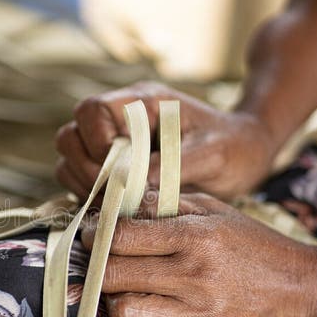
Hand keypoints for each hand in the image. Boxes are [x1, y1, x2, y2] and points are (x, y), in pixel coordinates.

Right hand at [55, 82, 275, 200]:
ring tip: (116, 207)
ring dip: (85, 186)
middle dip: (85, 169)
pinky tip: (118, 212)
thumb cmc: (233, 148)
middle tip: (114, 195)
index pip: (92, 110)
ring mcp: (114, 147)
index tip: (121, 170)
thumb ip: (172, 166)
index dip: (96, 141)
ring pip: (70, 161)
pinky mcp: (114, 172)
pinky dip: (91, 198)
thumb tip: (131, 185)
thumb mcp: (212, 154)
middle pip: (71, 136)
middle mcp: (121, 122)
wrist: (246, 157)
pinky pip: (82, 182)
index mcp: (141, 104)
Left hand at [81, 194, 316, 316]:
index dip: (96, 235)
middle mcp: (194, 276)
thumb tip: (117, 205)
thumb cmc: (257, 246)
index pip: (120, 236)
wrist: (306, 291)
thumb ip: (166, 204)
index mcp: (195, 236)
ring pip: (123, 315)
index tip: (94, 236)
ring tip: (131, 296)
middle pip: (111, 276)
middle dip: (99, 269)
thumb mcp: (216, 210)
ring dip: (118, 305)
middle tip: (107, 267)